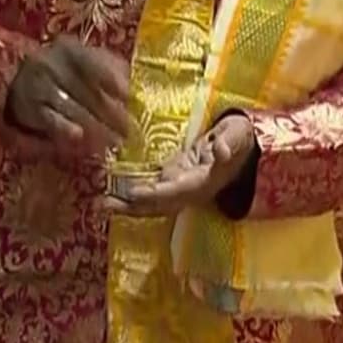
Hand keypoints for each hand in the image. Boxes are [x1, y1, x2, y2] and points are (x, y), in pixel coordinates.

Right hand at [6, 34, 132, 154]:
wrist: (20, 80)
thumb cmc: (63, 70)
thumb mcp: (83, 61)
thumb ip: (109, 68)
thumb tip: (137, 85)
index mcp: (69, 49)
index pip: (93, 63)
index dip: (112, 79)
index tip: (130, 97)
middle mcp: (51, 64)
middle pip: (86, 91)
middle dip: (111, 113)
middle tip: (130, 131)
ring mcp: (38, 86)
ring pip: (72, 108)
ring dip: (96, 127)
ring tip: (115, 142)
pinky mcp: (28, 108)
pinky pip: (50, 119)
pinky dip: (65, 128)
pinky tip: (79, 136)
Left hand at [104, 115, 256, 216]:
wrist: (242, 146)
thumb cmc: (239, 138)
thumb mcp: (237, 135)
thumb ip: (229, 143)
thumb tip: (221, 152)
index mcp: (205, 180)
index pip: (178, 190)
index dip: (157, 193)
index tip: (135, 193)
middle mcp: (190, 189)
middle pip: (159, 204)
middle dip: (133, 207)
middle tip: (103, 205)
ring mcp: (179, 187)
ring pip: (151, 202)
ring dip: (127, 205)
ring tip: (100, 204)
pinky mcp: (171, 179)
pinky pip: (149, 192)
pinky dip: (130, 196)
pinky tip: (109, 193)